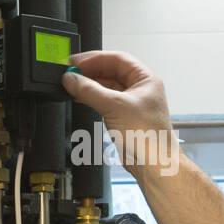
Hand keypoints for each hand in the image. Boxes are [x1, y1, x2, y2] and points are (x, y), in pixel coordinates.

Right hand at [62, 51, 177, 165]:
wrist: (153, 165)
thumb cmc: (146, 135)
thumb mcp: (114, 106)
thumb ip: (89, 90)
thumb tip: (70, 78)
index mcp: (145, 79)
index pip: (118, 59)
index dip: (95, 58)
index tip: (75, 62)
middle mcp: (140, 89)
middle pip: (111, 71)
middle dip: (90, 71)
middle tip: (70, 73)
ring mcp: (132, 103)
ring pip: (108, 87)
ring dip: (90, 85)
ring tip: (71, 84)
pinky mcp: (124, 117)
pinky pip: (106, 101)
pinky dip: (92, 98)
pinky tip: (79, 97)